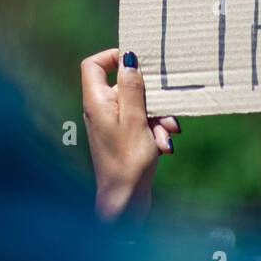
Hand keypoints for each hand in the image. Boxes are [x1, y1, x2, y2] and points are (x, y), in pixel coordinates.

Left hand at [80, 49, 179, 221]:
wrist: (126, 203)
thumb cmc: (127, 161)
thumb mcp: (135, 119)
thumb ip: (132, 87)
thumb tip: (127, 57)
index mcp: (96, 102)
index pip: (93, 65)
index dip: (113, 56)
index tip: (136, 61)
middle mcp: (101, 110)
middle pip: (125, 86)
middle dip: (151, 98)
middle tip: (165, 112)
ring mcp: (112, 125)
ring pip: (139, 106)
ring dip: (158, 118)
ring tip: (167, 136)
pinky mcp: (124, 139)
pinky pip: (141, 124)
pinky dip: (154, 132)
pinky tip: (164, 147)